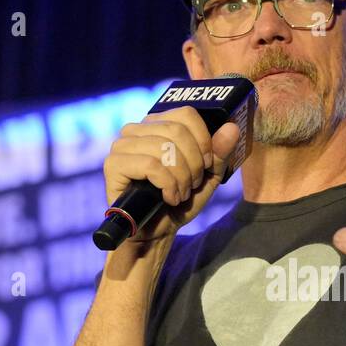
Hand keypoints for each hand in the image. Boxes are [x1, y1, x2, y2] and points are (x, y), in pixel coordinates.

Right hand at [102, 106, 240, 241]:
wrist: (158, 231)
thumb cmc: (180, 200)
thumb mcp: (208, 176)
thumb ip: (220, 153)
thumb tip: (231, 128)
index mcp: (157, 125)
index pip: (186, 114)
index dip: (203, 141)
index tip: (206, 164)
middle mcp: (136, 130)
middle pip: (177, 131)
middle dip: (193, 164)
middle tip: (192, 184)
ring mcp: (122, 145)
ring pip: (164, 148)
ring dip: (181, 178)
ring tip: (180, 194)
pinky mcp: (113, 164)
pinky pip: (150, 165)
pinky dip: (167, 185)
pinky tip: (168, 197)